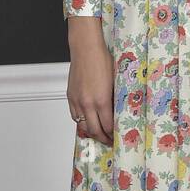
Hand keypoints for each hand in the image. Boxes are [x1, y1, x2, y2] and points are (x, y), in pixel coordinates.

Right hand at [66, 16, 113, 144]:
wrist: (86, 48)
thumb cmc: (102, 60)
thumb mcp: (115, 82)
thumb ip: (115, 100)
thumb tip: (119, 112)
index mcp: (101, 100)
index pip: (108, 126)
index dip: (114, 134)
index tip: (118, 137)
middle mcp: (87, 103)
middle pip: (95, 130)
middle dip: (103, 139)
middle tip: (110, 142)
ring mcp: (77, 101)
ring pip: (83, 126)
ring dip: (92, 133)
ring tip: (100, 135)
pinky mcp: (70, 96)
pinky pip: (75, 116)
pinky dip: (82, 122)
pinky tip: (88, 122)